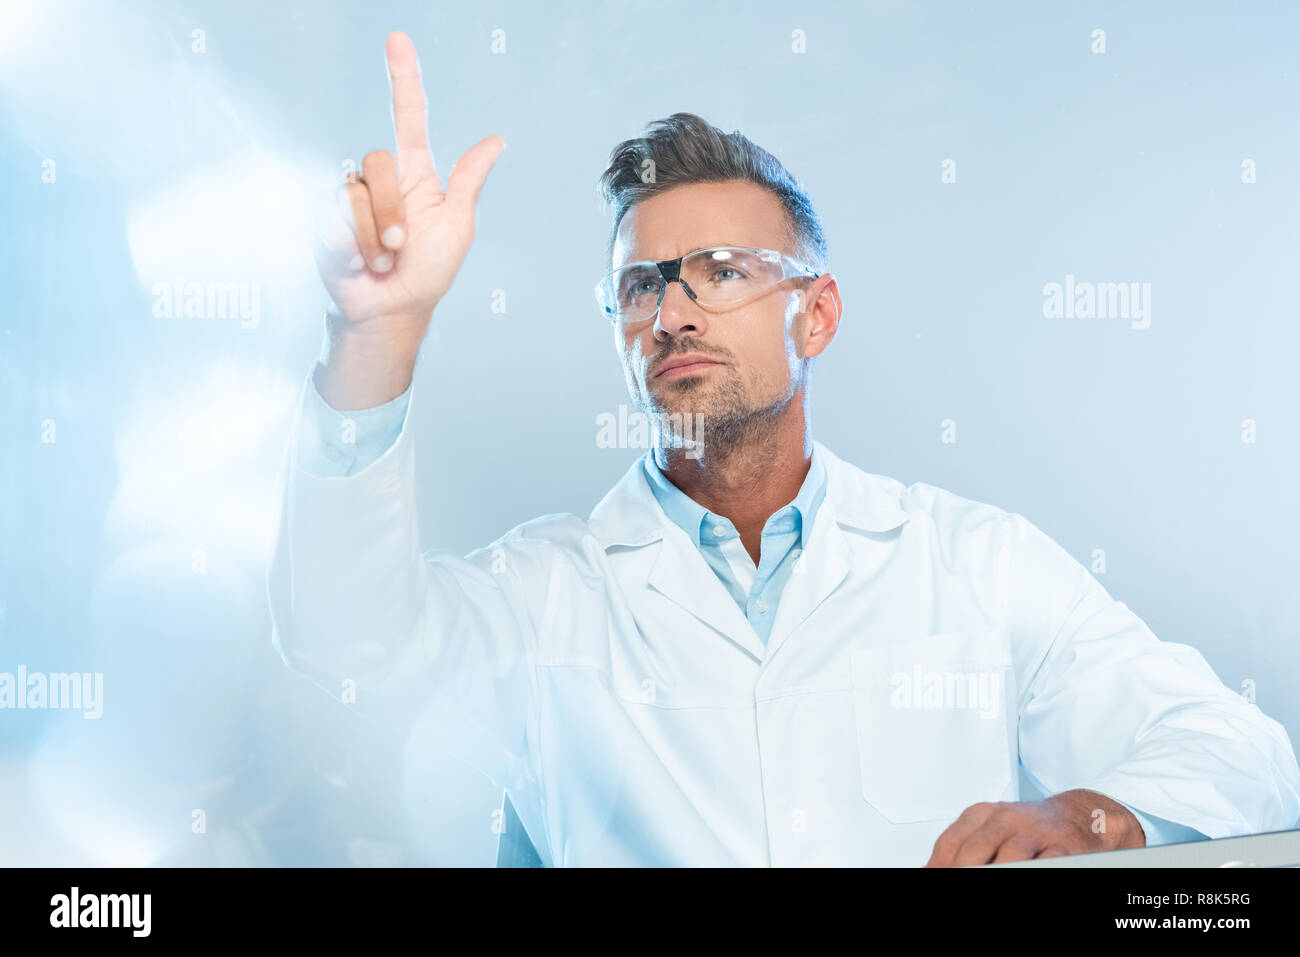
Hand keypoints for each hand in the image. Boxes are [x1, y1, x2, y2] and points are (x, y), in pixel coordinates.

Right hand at [310, 31, 503, 406]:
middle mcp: (379, 180)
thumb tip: (496, 141)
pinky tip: (358, 263)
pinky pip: (334, 217)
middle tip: (402, 248)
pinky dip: (352, 247)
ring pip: (358, 195)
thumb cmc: (426, 273)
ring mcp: (350, 198)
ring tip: (383, 261)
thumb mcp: (457, 228)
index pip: (408, 118)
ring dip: (377, 238)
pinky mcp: (323, 219)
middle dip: (395, 213)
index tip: (399, 40)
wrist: (391, 311)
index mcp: (415, 176)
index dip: (404, 79)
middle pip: (381, 163)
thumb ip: (467, 183)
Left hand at [923, 789, 1145, 865]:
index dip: (938, 865)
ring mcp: (1035, 832)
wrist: (1080, 815)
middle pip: (975, 849)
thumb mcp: (991, 831)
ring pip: (1009, 857)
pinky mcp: (1063, 846)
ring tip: (990, 881)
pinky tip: (1024, 877)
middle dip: (962, 871)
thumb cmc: (1028, 829)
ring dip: (997, 872)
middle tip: (956, 882)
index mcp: (982, 814)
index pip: (950, 843)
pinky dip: (1031, 872)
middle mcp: (1005, 819)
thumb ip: (964, 850)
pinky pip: (1045, 863)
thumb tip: (933, 869)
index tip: (931, 876)